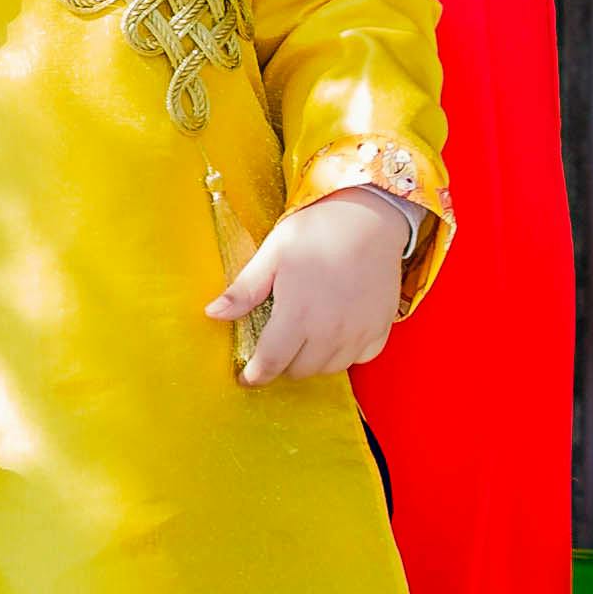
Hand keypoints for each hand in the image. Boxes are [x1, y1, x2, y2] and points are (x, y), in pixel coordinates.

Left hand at [212, 189, 413, 382]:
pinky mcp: (381, 328)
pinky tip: (335, 333)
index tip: (247, 377)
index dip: (255, 375)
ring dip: (312, 362)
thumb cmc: (316, 230)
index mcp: (298, 315)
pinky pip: (360, 358)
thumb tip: (212, 314)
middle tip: (275, 347)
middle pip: (300, 371)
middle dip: (282, 365)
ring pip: (329, 369)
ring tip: (302, 339)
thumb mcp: (272, 254)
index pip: (271, 362)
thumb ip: (244, 289)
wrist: (370, 216)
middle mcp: (330, 332)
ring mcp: (359, 332)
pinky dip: (344, 354)